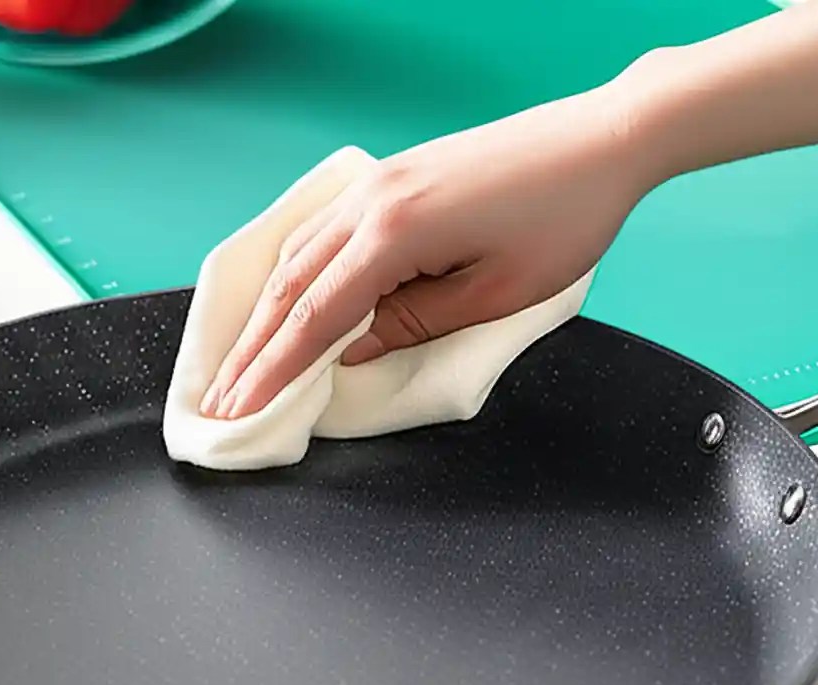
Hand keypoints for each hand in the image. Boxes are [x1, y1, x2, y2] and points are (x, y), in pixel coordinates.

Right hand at [200, 87, 656, 419]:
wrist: (599, 141)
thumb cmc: (563, 219)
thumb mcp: (494, 292)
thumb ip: (412, 323)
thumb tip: (350, 348)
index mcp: (395, 233)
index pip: (314, 316)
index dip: (271, 370)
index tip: (238, 411)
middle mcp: (370, 203)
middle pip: (290, 287)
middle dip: (251, 350)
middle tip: (218, 400)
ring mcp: (376, 184)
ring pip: (297, 257)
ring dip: (265, 314)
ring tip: (239, 362)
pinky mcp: (391, 179)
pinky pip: (321, 233)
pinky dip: (294, 275)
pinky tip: (282, 300)